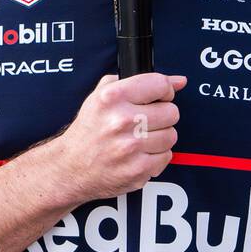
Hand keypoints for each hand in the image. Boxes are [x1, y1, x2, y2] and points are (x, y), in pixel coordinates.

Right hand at [54, 72, 185, 201]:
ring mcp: (131, 147)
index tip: (160, 97)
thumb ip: (139, 81)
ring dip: (160, 137)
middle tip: (146, 121)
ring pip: (172, 135)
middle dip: (162, 116)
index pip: (160, 84)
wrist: (71, 166)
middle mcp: (122, 120)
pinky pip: (167, 156)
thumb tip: (179, 81)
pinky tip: (140, 154)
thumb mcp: (102, 95)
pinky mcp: (138, 170)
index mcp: (112, 97)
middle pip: (171, 112)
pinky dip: (157, 156)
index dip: (165, 90)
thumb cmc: (89, 129)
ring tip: (141, 139)